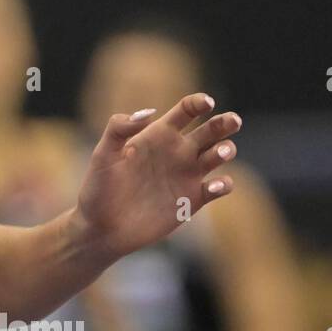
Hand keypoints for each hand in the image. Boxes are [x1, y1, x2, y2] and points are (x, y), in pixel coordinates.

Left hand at [75, 92, 240, 259]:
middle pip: (210, 130)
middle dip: (224, 122)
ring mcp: (187, 175)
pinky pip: (219, 187)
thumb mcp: (103, 154)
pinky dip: (224, 184)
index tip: (206, 103)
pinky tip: (214, 186)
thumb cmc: (98, 188)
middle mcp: (177, 151)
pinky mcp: (193, 200)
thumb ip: (118, 129)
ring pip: (219, 154)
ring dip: (226, 149)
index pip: (186, 111)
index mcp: (158, 135)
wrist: (101, 227)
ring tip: (220, 153)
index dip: (199, 103)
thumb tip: (147, 112)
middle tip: (232, 121)